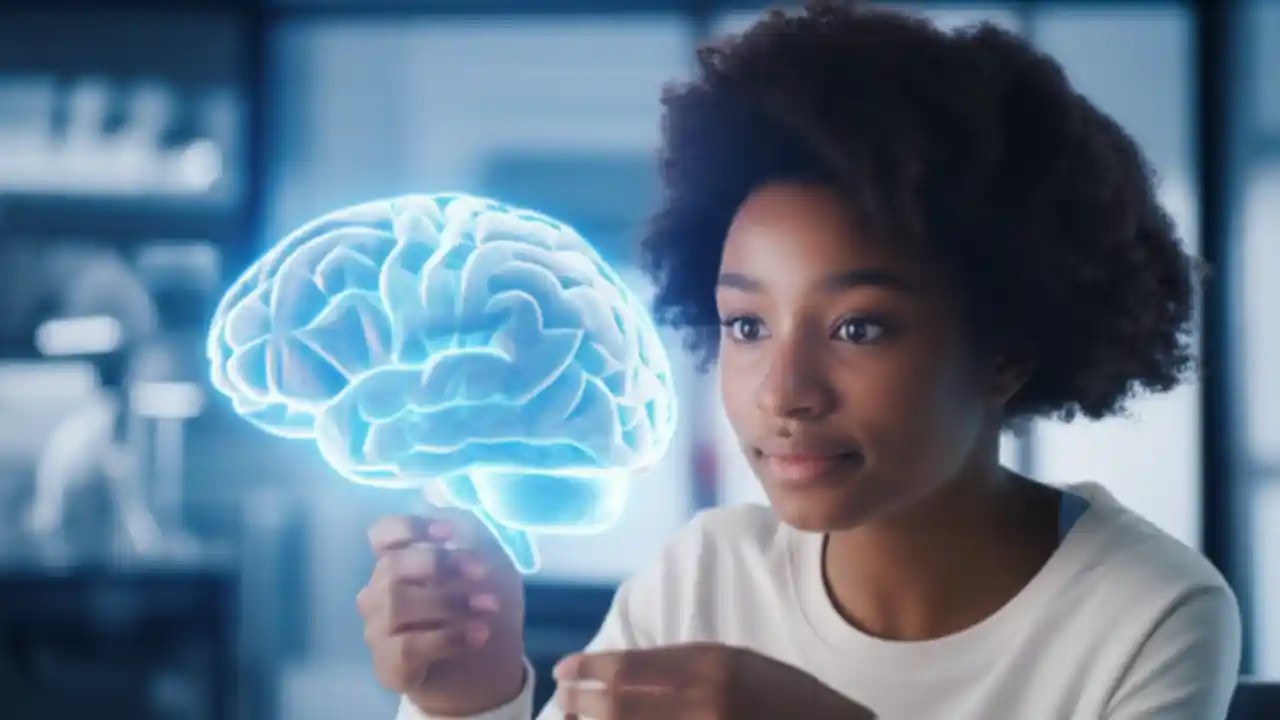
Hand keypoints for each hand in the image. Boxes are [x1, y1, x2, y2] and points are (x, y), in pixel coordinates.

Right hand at [358, 505, 525, 715]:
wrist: (490, 666)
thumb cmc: (483, 606)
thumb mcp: (491, 563)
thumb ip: (469, 531)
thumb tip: (439, 499)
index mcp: (399, 562)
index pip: (382, 534)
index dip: (410, 527)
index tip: (449, 532)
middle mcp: (379, 593)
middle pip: (391, 567)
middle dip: (440, 564)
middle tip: (483, 572)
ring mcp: (378, 631)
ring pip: (396, 605)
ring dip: (448, 601)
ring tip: (489, 605)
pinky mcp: (388, 666)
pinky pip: (407, 648)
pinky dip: (448, 638)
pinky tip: (479, 634)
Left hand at [552, 643, 874, 719]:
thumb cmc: (783, 698)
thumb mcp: (737, 663)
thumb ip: (682, 666)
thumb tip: (617, 671)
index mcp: (713, 667)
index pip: (631, 668)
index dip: (589, 669)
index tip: (565, 669)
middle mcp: (705, 706)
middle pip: (619, 707)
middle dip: (580, 703)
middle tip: (563, 700)